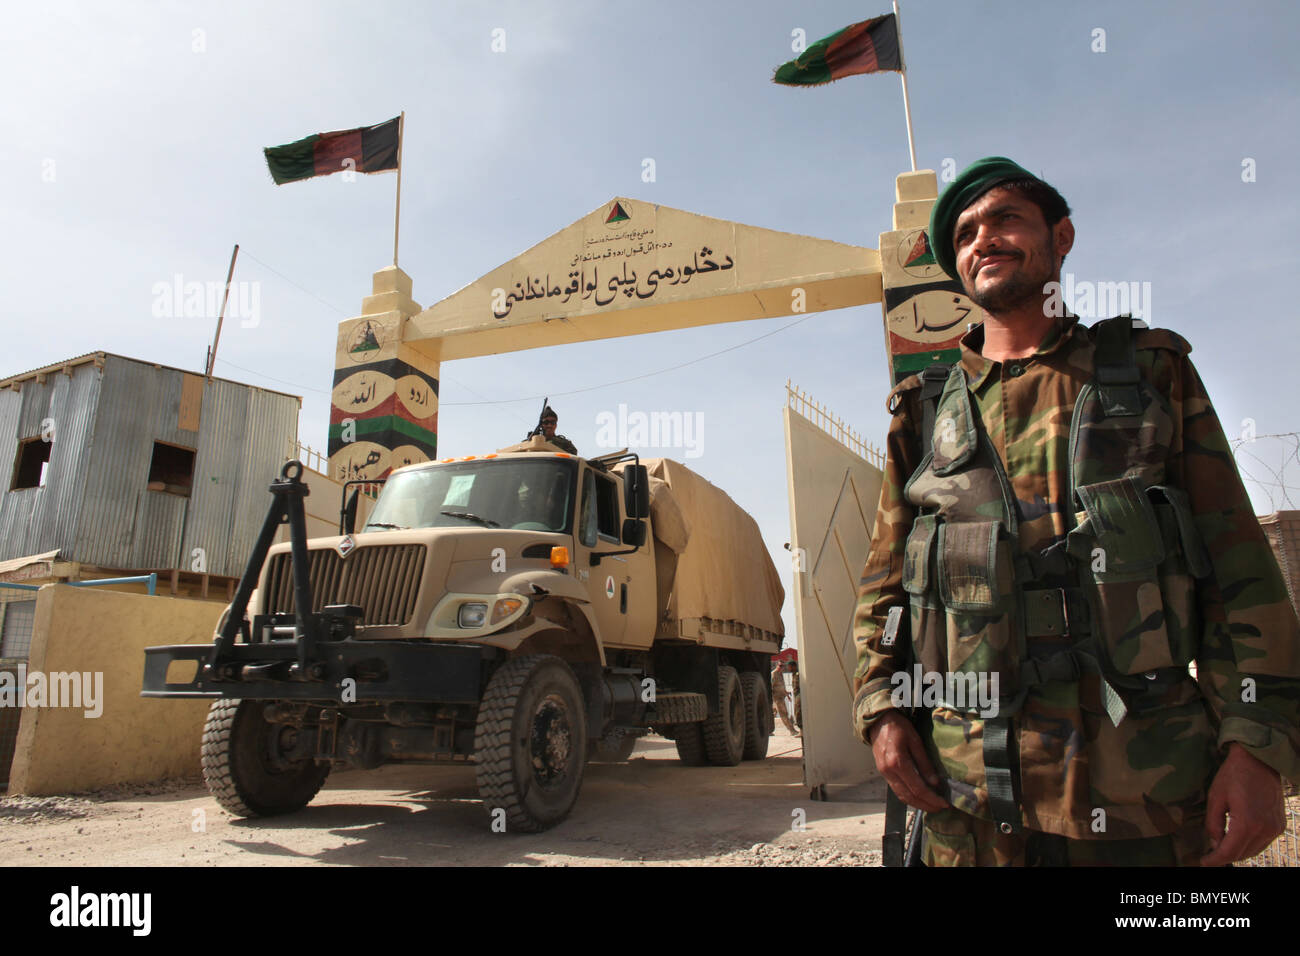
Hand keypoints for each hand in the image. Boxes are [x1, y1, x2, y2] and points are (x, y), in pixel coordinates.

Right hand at [869, 710, 949, 811]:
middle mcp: (888, 771)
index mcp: (897, 762)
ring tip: (931, 806)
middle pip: (909, 796)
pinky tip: (919, 798)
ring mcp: (884, 774)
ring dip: (917, 805)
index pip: (917, 788)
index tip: (944, 803)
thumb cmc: (899, 727)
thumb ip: (924, 763)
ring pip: (902, 796)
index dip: (932, 798)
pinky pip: (897, 791)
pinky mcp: (883, 774)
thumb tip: (935, 783)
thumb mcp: (916, 741)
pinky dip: (909, 798)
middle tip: (940, 808)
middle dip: (926, 805)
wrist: (879, 722)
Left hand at [1200, 743, 1284, 865]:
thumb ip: (1213, 823)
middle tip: (1210, 854)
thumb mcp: (1215, 798)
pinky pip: (1263, 843)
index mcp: (1247, 823)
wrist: (1258, 761)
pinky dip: (1249, 844)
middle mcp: (1264, 829)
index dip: (1215, 860)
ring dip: (1237, 851)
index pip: (1229, 852)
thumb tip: (1215, 843)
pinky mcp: (1279, 825)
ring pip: (1254, 851)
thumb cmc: (1233, 775)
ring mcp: (1275, 828)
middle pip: (1242, 854)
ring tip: (1221, 845)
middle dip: (1224, 856)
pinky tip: (1237, 837)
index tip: (1203, 862)